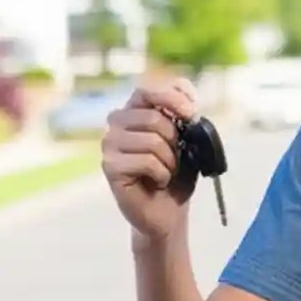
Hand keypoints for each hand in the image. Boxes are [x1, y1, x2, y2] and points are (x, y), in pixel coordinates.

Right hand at [101, 78, 199, 244]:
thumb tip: (186, 98)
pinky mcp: (109, 166)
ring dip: (170, 160)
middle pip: (152, 117)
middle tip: (175, 157)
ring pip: (151, 140)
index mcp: (135, 110)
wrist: (168, 210)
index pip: (147, 90)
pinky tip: (157, 182)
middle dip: (175, 139)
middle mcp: (117, 122)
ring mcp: (109, 144)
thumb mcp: (188, 139)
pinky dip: (162, 174)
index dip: (171, 98)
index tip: (191, 113)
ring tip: (166, 172)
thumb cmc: (177, 173)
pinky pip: (146, 161)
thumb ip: (185, 115)